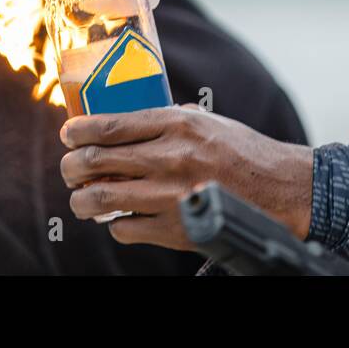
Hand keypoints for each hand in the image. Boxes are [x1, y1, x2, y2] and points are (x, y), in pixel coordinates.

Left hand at [59, 105, 313, 250]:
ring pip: (99, 199)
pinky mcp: (175, 229)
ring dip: (81, 199)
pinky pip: (124, 228)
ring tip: (82, 196)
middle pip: (95, 162)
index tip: (68, 134)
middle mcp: (170, 158)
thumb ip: (171, 118)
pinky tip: (121, 216)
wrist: (280, 190)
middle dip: (71, 166)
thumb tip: (130, 121)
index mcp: (177, 124)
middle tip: (69, 168)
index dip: (78, 131)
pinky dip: (115, 223)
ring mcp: (170, 196)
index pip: (109, 126)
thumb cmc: (245, 153)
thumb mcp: (209, 121)